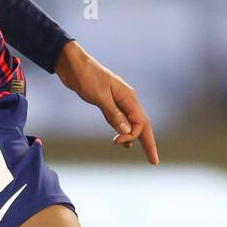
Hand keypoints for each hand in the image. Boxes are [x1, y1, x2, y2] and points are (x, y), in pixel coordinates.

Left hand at [54, 41, 158, 163]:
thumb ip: (113, 114)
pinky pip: (121, 120)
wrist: (72, 64)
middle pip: (142, 124)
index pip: (140, 122)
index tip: (116, 141)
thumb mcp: (99, 96)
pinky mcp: (108, 102)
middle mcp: (127, 99)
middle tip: (155, 162)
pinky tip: (124, 141)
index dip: (132, 135)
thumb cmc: (86, 76)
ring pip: (133, 123)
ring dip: (136, 138)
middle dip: (149, 143)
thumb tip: (126, 131)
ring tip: (144, 154)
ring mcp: (118, 101)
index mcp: (128, 97)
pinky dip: (124, 131)